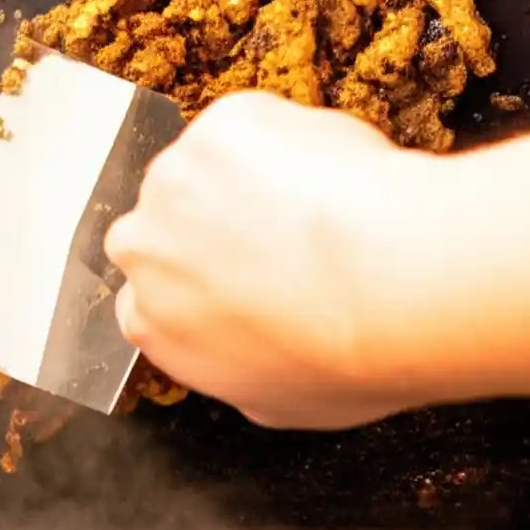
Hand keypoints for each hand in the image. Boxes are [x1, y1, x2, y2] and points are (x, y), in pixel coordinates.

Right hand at [105, 91, 443, 428]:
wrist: (385, 285)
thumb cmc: (344, 357)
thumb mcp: (278, 404)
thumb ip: (235, 366)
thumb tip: (254, 347)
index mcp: (152, 324)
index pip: (146, 295)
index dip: (193, 277)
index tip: (237, 274)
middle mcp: (143, 248)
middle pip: (163, 220)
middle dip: (207, 220)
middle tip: (283, 235)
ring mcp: (176, 178)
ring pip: (207, 165)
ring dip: (250, 175)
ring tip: (319, 208)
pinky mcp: (221, 126)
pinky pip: (252, 125)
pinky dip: (286, 138)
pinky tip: (329, 175)